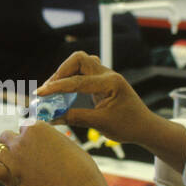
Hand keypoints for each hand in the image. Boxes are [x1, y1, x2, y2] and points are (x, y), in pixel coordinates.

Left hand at [0, 123, 103, 185]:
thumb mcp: (68, 146)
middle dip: (12, 145)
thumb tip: (44, 147)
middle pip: (7, 137)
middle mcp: (22, 139)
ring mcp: (14, 158)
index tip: (33, 146)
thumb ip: (50, 143)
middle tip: (24, 157)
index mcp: (37, 127)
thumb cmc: (80, 170)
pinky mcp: (9, 177)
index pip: (24, 127)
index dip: (28, 138)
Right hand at [34, 51, 157, 144]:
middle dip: (60, 72)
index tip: (40, 93)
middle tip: (47, 89)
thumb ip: (76, 118)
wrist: (145, 126)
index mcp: (110, 83)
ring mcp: (105, 75)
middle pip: (79, 59)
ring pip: (80, 62)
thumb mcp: (101, 124)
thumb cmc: (128, 126)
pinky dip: (70, 78)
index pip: (78, 80)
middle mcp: (108, 74)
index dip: (57, 87)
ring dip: (64, 73)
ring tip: (52, 89)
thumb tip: (52, 118)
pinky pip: (82, 71)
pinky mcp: (101, 80)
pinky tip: (62, 90)